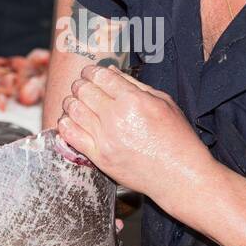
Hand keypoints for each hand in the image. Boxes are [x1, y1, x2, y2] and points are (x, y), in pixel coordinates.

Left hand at [57, 65, 216, 207]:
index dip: (91, 70)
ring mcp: (105, 139)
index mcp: (134, 100)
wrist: (179, 175)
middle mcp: (116, 117)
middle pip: (83, 90)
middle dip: (80, 84)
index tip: (90, 72)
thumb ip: (135, 85)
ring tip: (76, 102)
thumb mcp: (164, 103)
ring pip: (72, 110)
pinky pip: (70, 136)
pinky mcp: (99, 157)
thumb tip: (111, 72)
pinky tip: (70, 121)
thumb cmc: (177, 139)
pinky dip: (65, 124)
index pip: (100, 76)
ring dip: (71, 102)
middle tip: (82, 86)